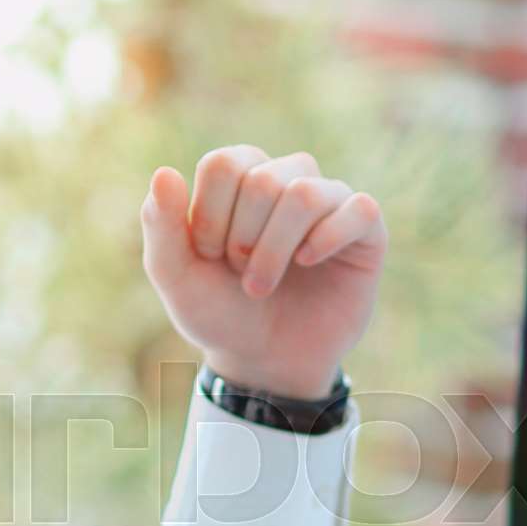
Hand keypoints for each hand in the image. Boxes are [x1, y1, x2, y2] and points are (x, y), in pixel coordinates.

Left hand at [140, 146, 386, 398]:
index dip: (208, 215)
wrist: (262, 361)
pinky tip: (307, 263)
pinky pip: (360, 209)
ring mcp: (329, 201)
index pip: (223, 164)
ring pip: (304, 194)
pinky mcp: (366, 231)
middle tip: (239, 275)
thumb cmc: (219, 311)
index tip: (207, 255)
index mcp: (240, 177)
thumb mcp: (175, 276)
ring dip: (274, 250)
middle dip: (240, 240)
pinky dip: (327, 239)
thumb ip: (160, 225)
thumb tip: (164, 172)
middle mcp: (287, 178)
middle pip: (262, 180)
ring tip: (261, 285)